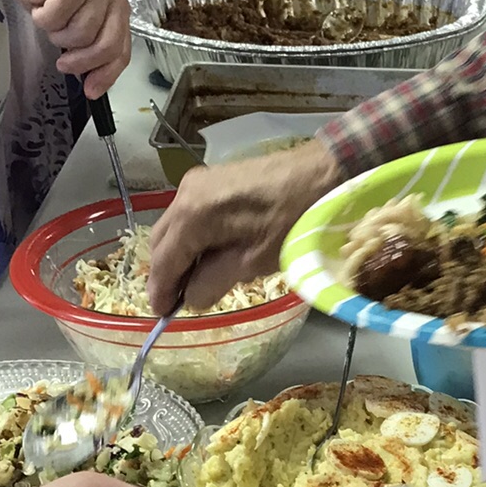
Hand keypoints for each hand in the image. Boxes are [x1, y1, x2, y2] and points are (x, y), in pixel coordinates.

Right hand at [7, 0, 129, 94]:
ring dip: (57, 34)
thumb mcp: (78, 28)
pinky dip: (43, 18)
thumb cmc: (53, 0)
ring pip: (79, 35)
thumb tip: (93, 87)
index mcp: (120, 9)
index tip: (90, 91)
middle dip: (81, 61)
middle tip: (62, 63)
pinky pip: (57, 20)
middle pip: (104, 46)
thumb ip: (92, 50)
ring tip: (52, 19)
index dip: (107, 74)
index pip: (122, 51)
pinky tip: (43, 3)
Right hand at [145, 140, 340, 312]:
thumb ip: (213, 282)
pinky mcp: (214, 178)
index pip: (163, 260)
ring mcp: (199, 182)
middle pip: (161, 242)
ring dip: (181, 256)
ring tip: (196, 283)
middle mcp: (186, 193)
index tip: (162, 315)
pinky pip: (191, 215)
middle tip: (177, 303)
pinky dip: (194, 238)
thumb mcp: (254, 261)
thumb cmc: (293, 219)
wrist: (325, 171)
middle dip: (167, 274)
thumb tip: (190, 299)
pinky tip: (210, 256)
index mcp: (192, 214)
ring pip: (176, 228)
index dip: (160, 291)